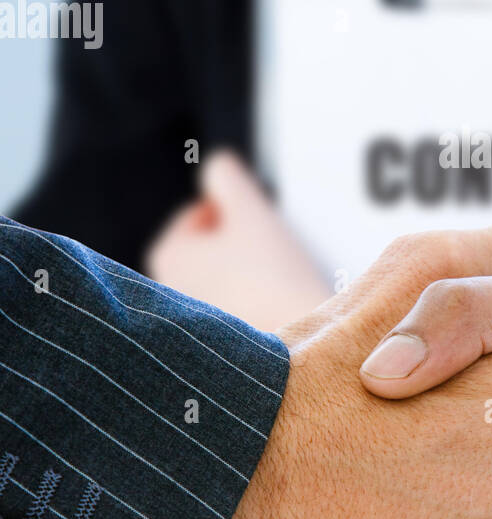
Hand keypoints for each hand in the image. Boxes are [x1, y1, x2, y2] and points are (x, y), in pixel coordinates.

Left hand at [145, 149, 331, 329]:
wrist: (298, 353)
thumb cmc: (273, 283)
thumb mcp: (251, 212)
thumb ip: (227, 177)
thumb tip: (215, 165)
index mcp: (168, 254)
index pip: (198, 214)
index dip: (235, 212)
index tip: (261, 227)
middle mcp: (166, 291)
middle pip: (207, 249)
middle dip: (237, 246)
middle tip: (270, 254)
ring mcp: (186, 322)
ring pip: (219, 280)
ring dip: (245, 274)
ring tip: (274, 284)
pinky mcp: (210, 347)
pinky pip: (229, 311)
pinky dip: (248, 304)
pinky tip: (272, 310)